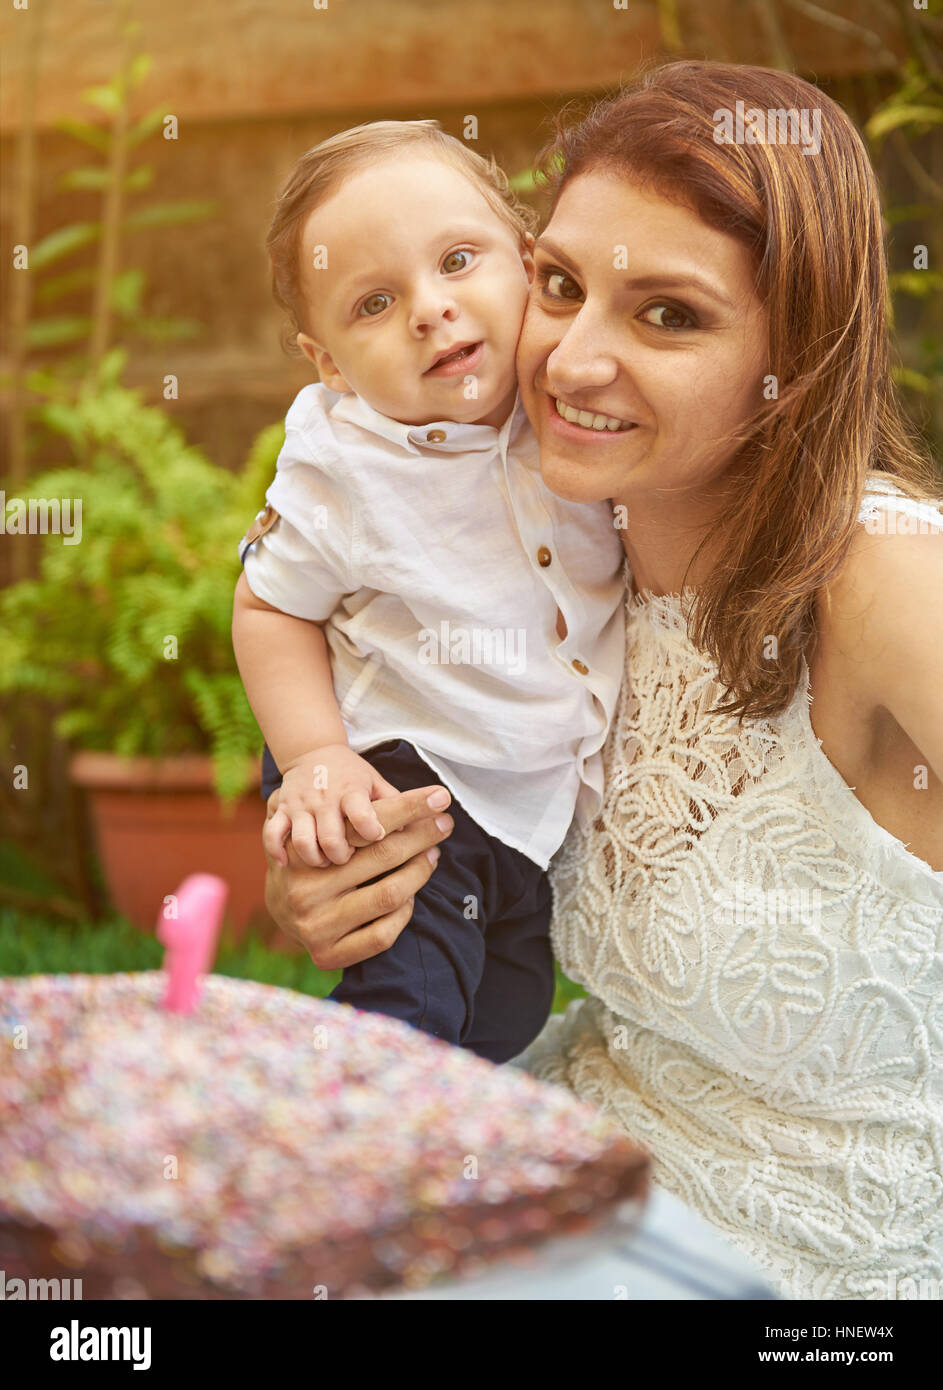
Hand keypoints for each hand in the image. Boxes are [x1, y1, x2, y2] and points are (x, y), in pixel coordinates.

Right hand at [262, 744, 399, 868]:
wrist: (312, 751)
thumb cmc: (353, 775)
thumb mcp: (376, 782)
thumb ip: (399, 803)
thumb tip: (431, 822)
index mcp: (351, 790)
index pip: (361, 812)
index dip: (370, 829)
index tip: (377, 837)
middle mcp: (324, 798)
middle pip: (331, 837)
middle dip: (342, 855)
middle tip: (351, 862)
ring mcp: (299, 805)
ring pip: (303, 841)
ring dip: (316, 858)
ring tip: (327, 863)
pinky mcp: (280, 810)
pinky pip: (272, 834)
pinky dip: (277, 851)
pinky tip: (287, 864)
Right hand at [262, 784, 454, 969]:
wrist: (276, 905)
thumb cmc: (315, 856)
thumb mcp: (323, 825)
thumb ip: (358, 812)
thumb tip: (411, 797)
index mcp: (304, 848)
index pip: (367, 821)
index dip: (408, 807)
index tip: (440, 798)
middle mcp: (306, 887)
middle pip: (382, 854)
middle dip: (422, 836)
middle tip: (444, 824)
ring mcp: (315, 924)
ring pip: (389, 895)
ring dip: (420, 872)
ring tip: (432, 856)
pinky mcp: (326, 955)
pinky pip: (382, 935)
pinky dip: (404, 913)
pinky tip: (410, 896)